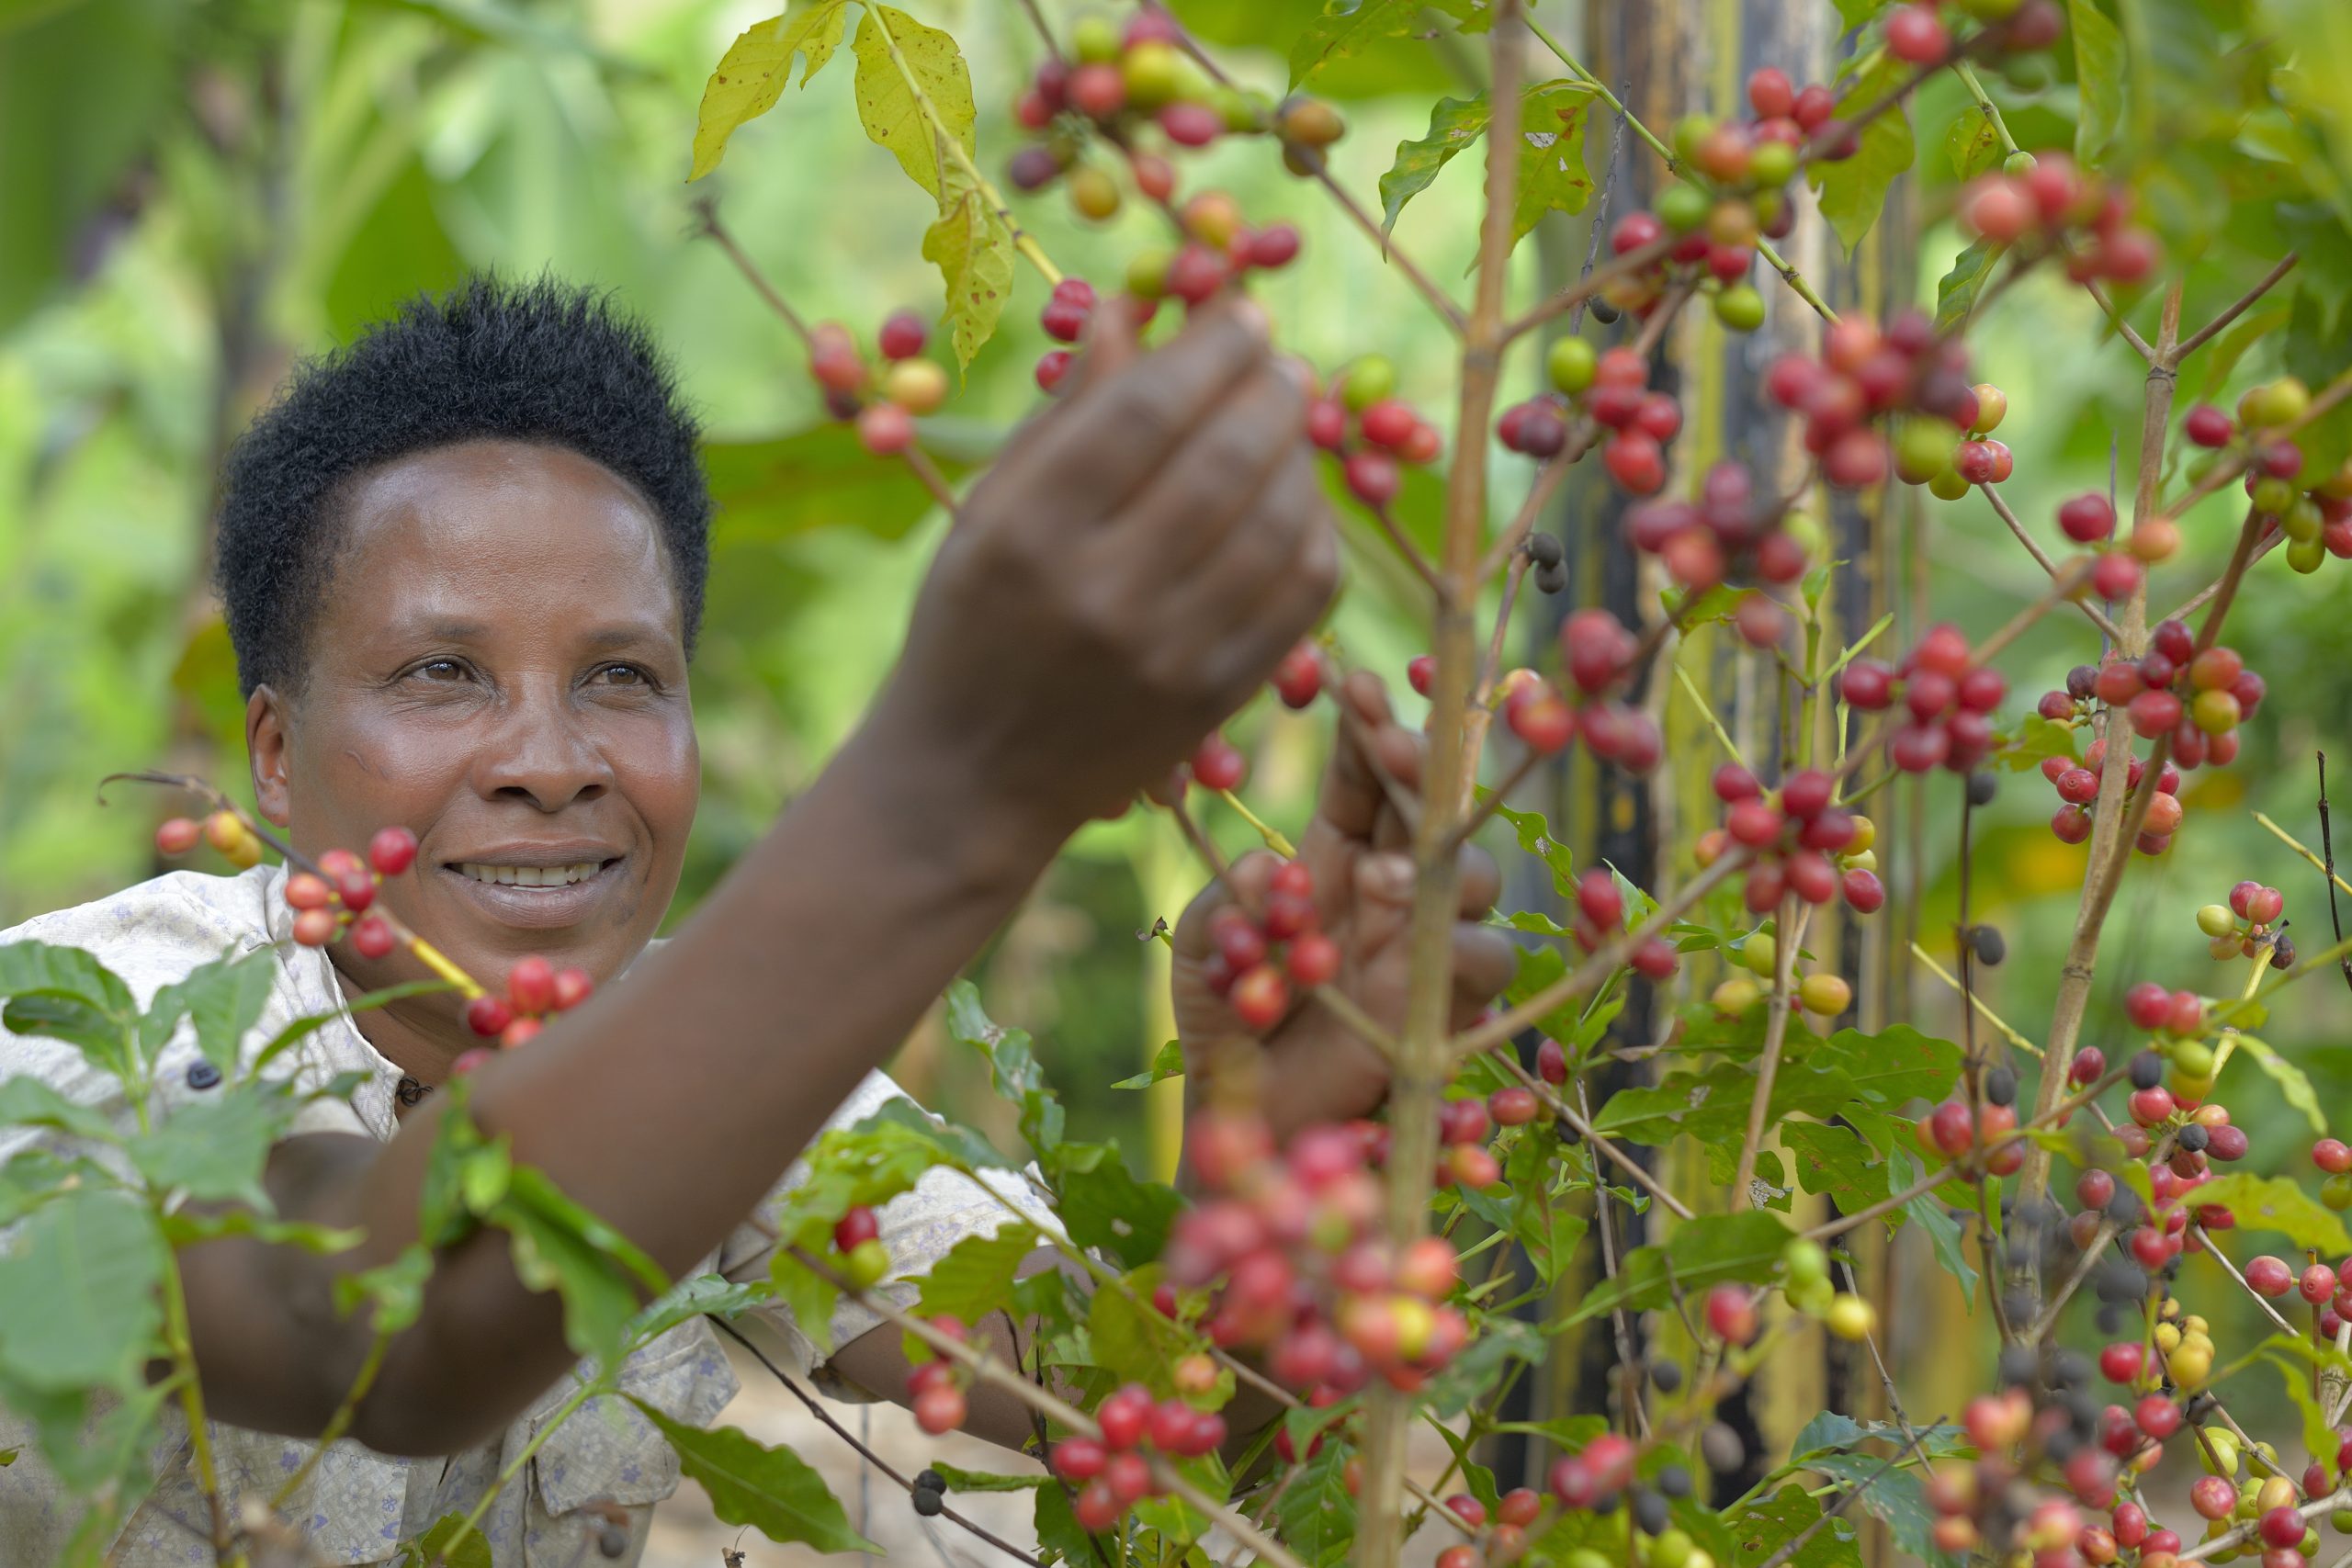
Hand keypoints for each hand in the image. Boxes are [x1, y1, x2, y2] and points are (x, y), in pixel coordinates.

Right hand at [874, 298, 1336, 846]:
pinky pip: (1302, 593)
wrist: (973, 780)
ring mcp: (1167, 653)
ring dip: (1300, 452)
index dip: (1209, 348)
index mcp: (1026, 533)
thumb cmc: (971, 624)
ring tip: (1288, 420)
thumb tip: (1132, 311)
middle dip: (1268, 388)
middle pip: (1222, 460)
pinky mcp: (1216, 696)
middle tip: (1278, 360)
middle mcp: (1099, 594)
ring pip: (1276, 522)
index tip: (1238, 313)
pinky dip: (1314, 528)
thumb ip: (1065, 417)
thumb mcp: (988, 514)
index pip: (1144, 412)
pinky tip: (1294, 498)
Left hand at [1170, 672, 1514, 1148]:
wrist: (1251, 1119)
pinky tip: (1418, 945)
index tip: (1351, 683)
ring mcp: (1428, 940)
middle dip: (1417, 765)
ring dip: (1438, 860)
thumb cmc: (1228, 1021)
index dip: (1367, 727)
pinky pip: (1489, 959)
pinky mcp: (1450, 1000)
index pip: (1365, 775)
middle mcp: (1393, 885)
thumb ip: (1228, 905)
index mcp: (1335, 854)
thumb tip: (1266, 870)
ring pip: (1476, 872)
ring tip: (1377, 877)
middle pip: (1431, 805)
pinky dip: (1462, 946)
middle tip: (1387, 744)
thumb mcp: (1208, 950)